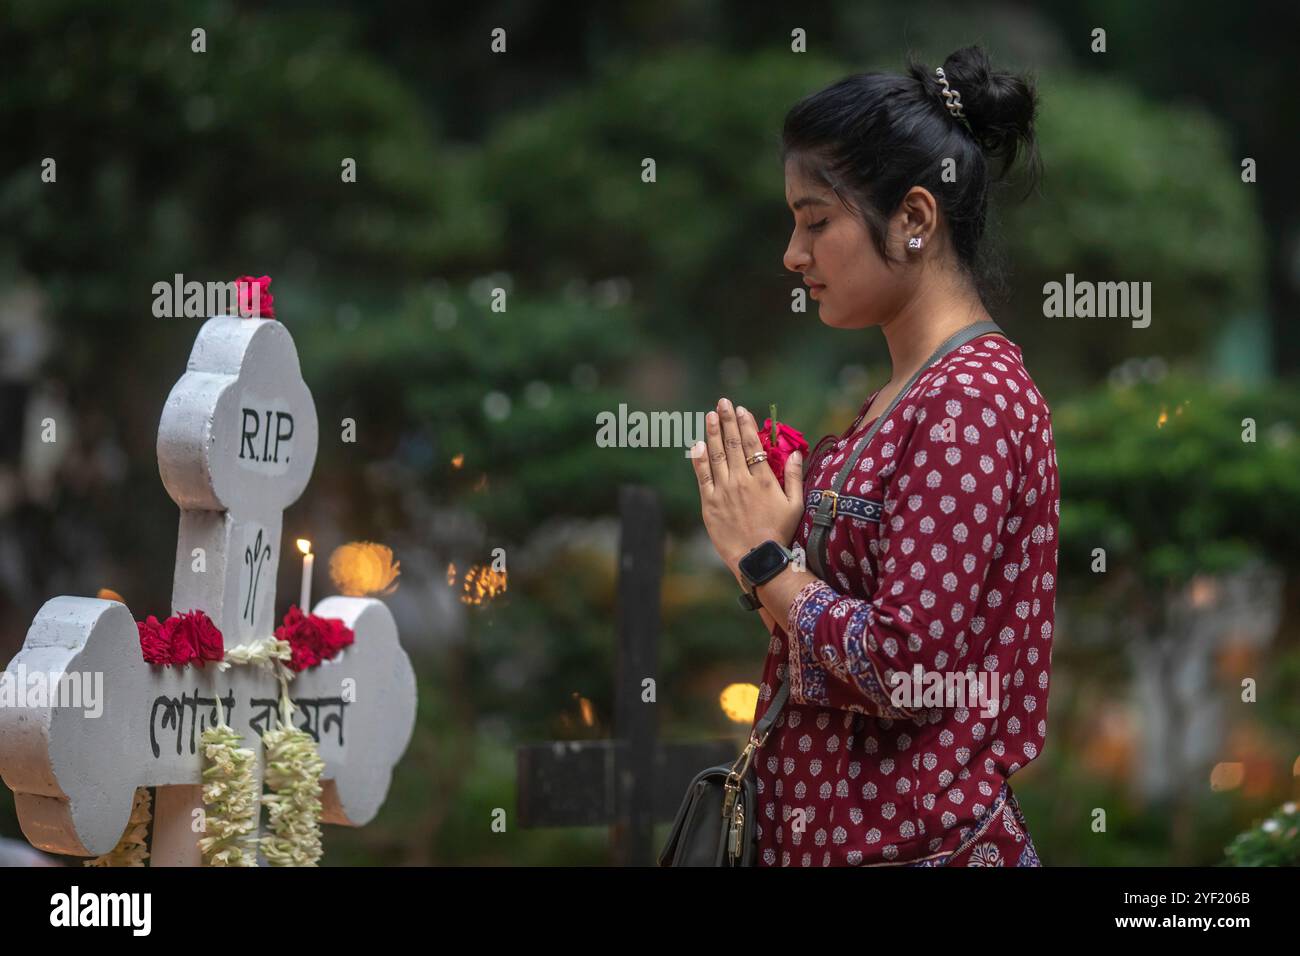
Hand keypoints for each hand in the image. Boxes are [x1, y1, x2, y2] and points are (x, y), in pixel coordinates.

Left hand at [689, 397, 804, 580]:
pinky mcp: (709, 504)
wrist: (758, 560)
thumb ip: (794, 477)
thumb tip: (795, 453)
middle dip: (727, 421)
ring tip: (709, 416)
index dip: (746, 425)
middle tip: (722, 402)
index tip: (741, 409)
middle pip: (732, 445)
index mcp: (763, 480)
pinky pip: (702, 477)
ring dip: (711, 434)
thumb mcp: (795, 505)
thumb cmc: (780, 533)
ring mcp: (723, 492)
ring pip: (715, 456)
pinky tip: (696, 445)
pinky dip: (699, 460)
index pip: (753, 445)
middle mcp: (741, 481)